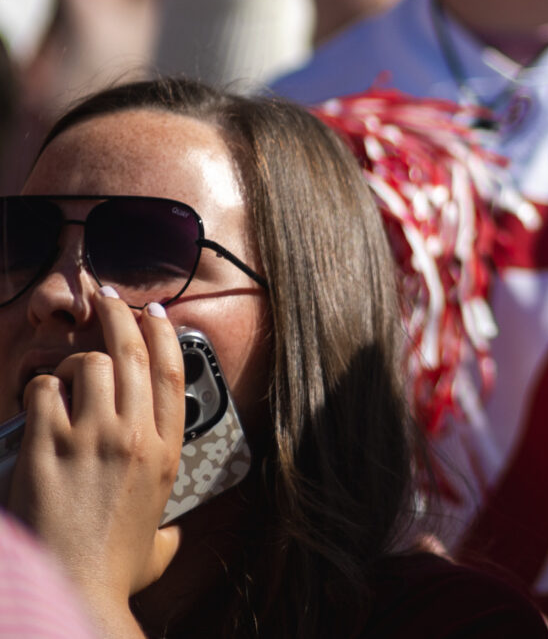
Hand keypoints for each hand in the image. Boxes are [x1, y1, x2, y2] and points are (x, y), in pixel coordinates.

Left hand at [10, 289, 184, 615]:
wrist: (72, 588)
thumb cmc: (111, 573)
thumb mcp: (157, 546)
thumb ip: (167, 528)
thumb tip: (170, 533)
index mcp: (165, 454)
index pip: (170, 373)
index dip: (164, 335)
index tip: (156, 315)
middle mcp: (133, 437)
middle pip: (131, 354)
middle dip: (119, 316)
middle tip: (108, 298)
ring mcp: (90, 438)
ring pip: (87, 364)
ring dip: (73, 361)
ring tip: (65, 374)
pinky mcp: (47, 446)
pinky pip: (43, 391)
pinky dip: (39, 388)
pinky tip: (38, 400)